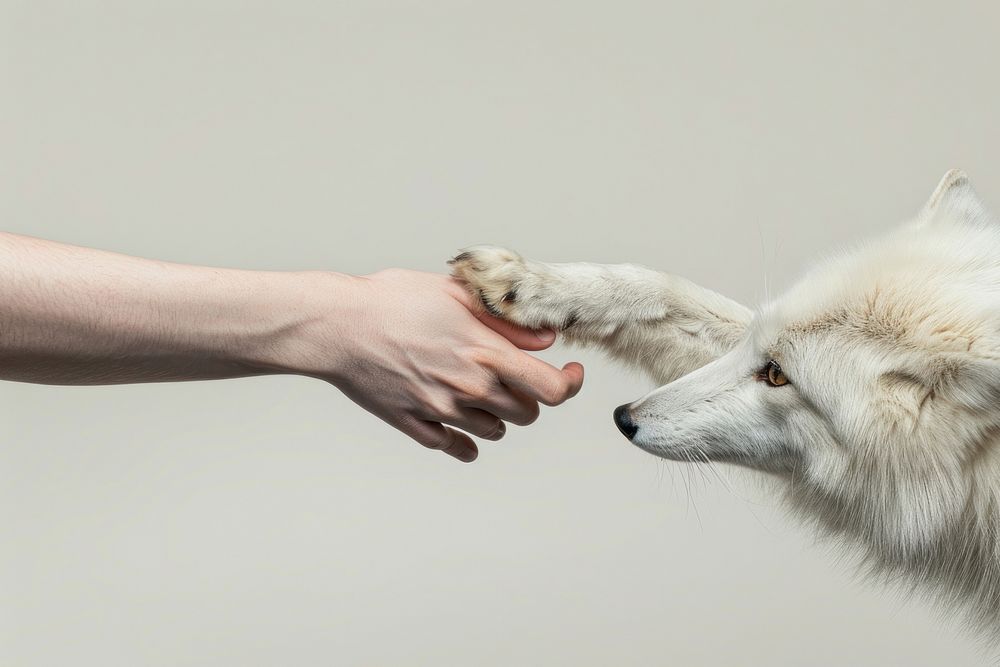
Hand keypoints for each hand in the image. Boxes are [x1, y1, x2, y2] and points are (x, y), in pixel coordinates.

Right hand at [276, 269, 584, 461]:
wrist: (338, 325)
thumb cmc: (392, 300)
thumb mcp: (456, 294)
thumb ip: (507, 322)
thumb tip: (545, 339)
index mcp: (485, 354)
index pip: (553, 389)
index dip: (571, 384)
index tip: (570, 374)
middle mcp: (470, 388)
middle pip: (527, 414)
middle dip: (528, 396)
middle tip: (513, 375)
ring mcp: (442, 411)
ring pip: (494, 432)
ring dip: (497, 415)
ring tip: (479, 390)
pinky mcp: (415, 425)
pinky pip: (454, 447)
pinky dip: (463, 441)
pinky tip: (459, 424)